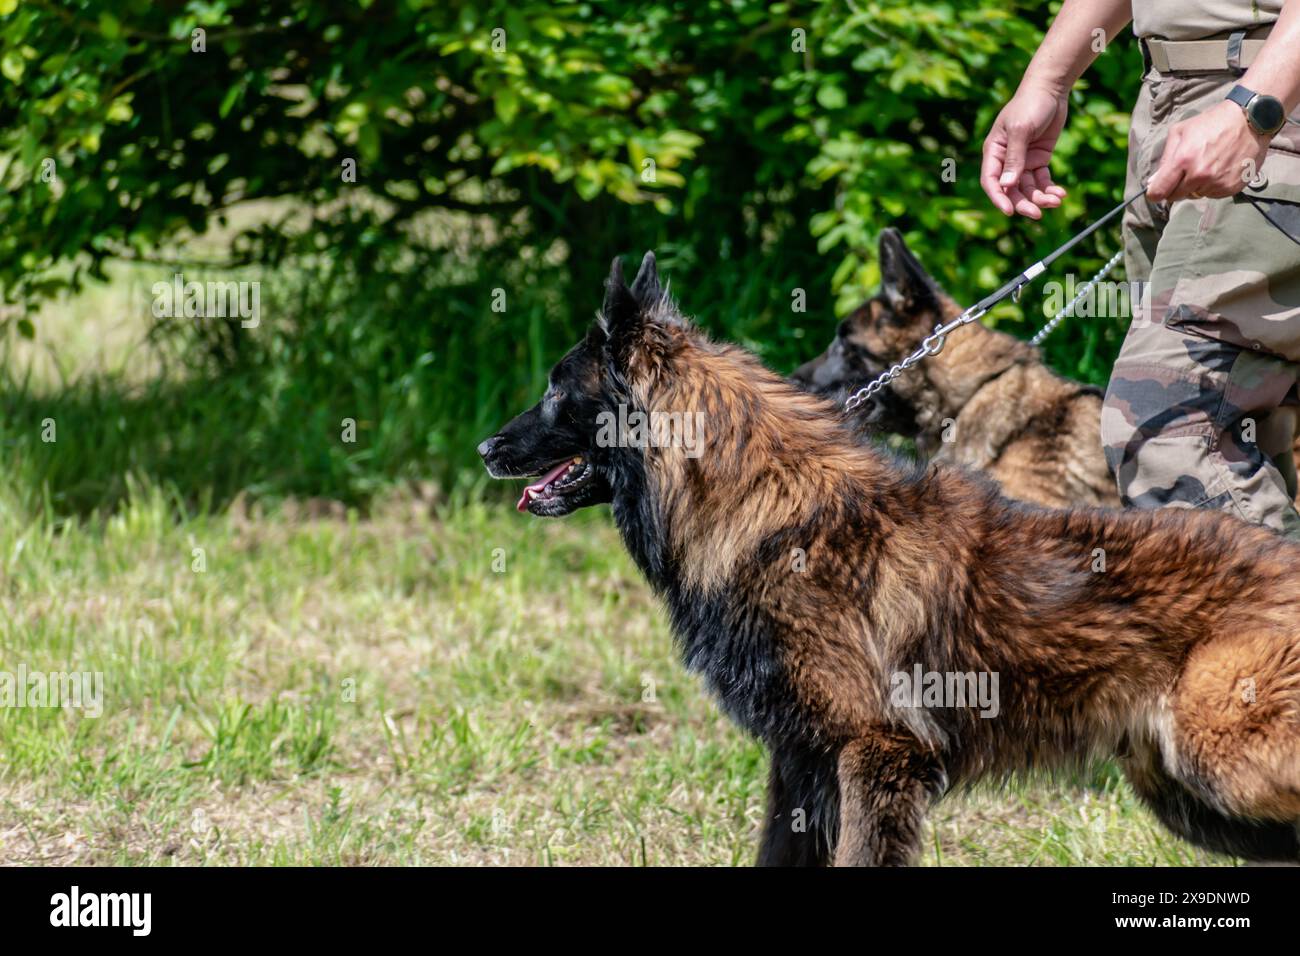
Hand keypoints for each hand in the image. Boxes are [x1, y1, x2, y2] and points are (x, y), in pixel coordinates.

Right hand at [981, 86, 1069, 218]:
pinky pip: (1043, 180)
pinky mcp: (1039, 159)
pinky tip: (1061, 193)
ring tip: (1056, 201)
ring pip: (1029, 188)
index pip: (992, 182)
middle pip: (1011, 190)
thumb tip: (1007, 186)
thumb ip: (1014, 158)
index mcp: (994, 152)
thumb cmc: (1030, 104)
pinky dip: (1050, 188)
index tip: (1009, 212)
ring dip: (1041, 197)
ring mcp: (1023, 161)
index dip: (998, 198)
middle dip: (1024, 203)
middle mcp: (1006, 160)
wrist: (1051, 89)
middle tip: (1038, 214)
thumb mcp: (1021, 130)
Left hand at [1146, 100, 1270, 202]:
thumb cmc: (1212, 123)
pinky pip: (1213, 195)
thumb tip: (1152, 182)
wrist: (1250, 120)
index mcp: (1183, 160)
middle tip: (1186, 170)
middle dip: (1176, 187)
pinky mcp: (1232, 187)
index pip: (1159, 192)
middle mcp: (1200, 175)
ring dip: (1197, 185)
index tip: (1156, 190)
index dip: (1155, 193)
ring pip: (1195, 195)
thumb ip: (1164, 159)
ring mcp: (1217, 183)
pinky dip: (1213, 186)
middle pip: (1175, 197)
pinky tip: (1220, 168)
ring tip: (1208, 164)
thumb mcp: (1180, 132)